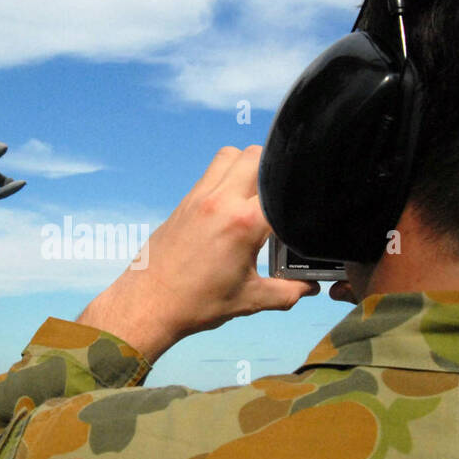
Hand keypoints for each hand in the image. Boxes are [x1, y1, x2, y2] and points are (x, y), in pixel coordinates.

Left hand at [77, 145, 345, 362]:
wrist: (148, 304)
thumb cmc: (197, 303)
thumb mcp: (250, 300)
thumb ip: (287, 291)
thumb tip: (311, 288)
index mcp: (244, 223)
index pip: (282, 190)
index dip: (298, 197)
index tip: (304, 208)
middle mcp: (222, 200)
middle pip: (257, 156)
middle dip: (275, 170)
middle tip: (281, 196)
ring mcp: (200, 196)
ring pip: (231, 154)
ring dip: (247, 165)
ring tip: (256, 193)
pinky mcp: (185, 201)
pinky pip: (211, 172)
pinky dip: (226, 176)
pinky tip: (232, 204)